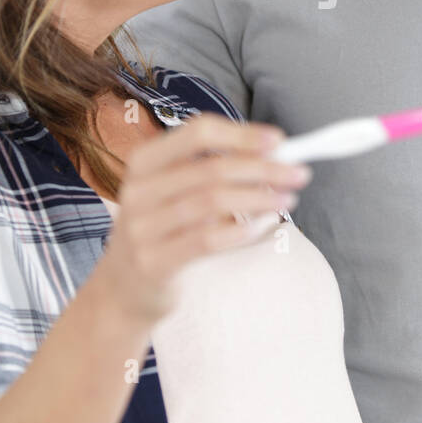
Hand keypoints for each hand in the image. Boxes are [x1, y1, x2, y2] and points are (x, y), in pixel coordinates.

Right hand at [96, 113, 311, 323]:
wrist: (123, 289)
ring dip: (259, 198)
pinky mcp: (153, 262)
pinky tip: (265, 226)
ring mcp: (142, 227)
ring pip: (212, 202)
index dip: (242, 134)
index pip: (198, 133)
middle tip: (298, 173)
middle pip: (212, 168)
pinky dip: (242, 231)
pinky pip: (206, 240)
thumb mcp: (172, 192)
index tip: (280, 140)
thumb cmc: (162, 231)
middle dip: (262, 168)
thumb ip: (212, 169)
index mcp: (144, 161)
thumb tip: (272, 152)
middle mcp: (139, 190)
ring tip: (288, 200)